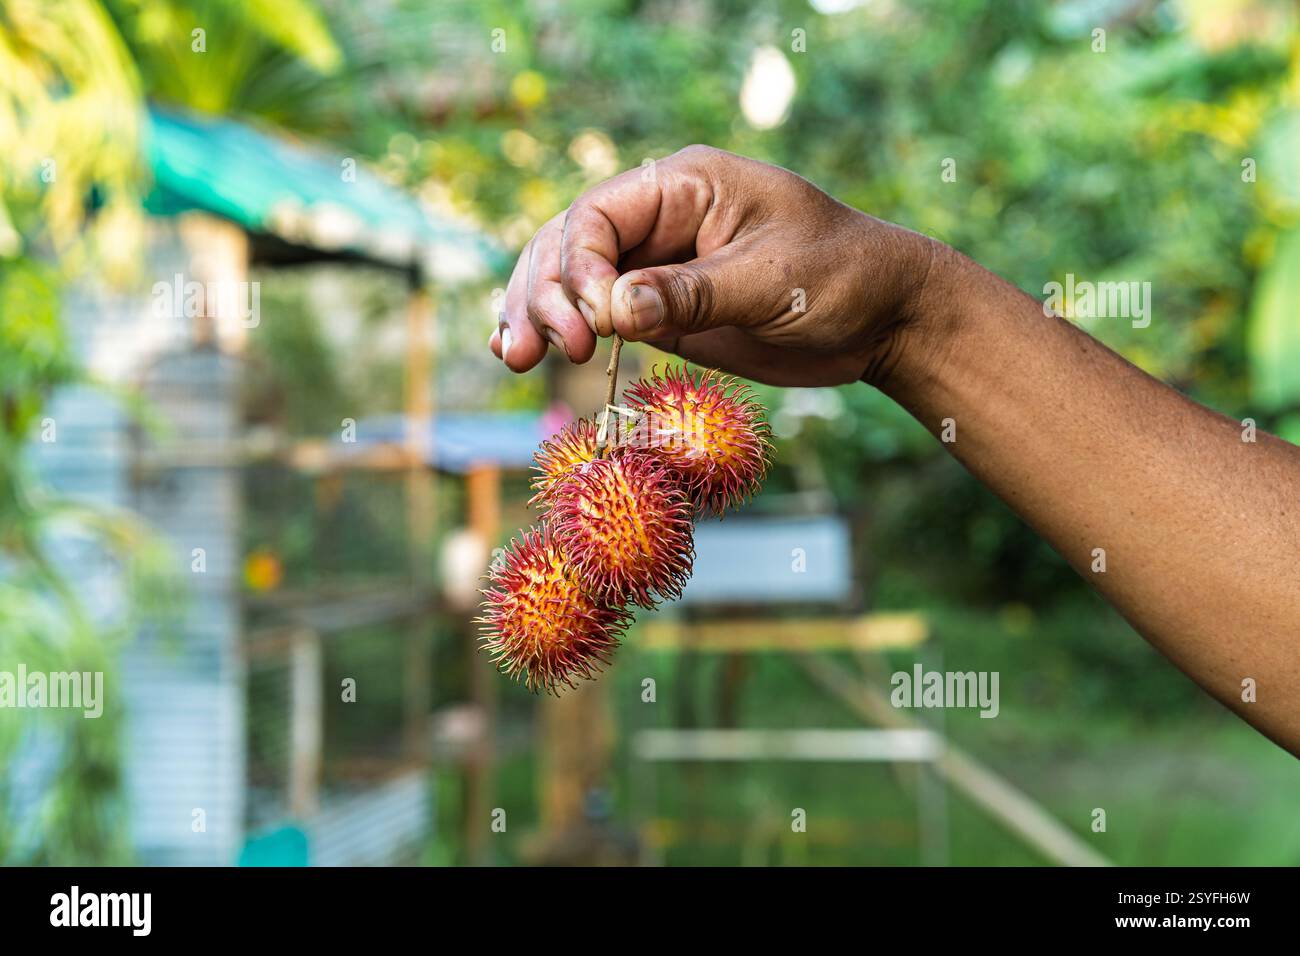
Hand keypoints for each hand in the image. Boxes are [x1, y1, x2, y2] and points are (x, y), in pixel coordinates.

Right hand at [490, 145, 938, 386]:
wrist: (882, 318)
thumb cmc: (843, 278)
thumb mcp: (772, 278)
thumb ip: (692, 292)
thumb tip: (614, 307)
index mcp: (684, 186)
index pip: (597, 215)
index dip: (576, 267)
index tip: (590, 322)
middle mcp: (659, 220)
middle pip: (567, 244)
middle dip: (541, 294)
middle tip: (537, 352)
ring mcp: (655, 266)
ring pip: (569, 280)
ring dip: (535, 314)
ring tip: (515, 357)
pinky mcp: (660, 310)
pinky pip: (596, 315)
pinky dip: (561, 330)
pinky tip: (526, 352)